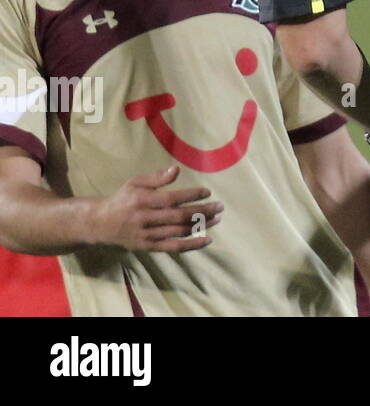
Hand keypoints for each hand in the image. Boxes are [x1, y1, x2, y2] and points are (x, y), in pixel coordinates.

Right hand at [90, 166, 222, 252]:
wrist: (99, 223)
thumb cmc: (122, 199)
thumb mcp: (135, 182)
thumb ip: (156, 178)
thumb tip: (176, 170)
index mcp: (142, 200)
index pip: (171, 198)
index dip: (191, 195)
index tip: (207, 192)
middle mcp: (144, 219)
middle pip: (178, 216)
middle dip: (202, 211)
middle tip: (220, 207)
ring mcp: (146, 235)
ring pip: (178, 232)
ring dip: (200, 226)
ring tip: (218, 218)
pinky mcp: (147, 247)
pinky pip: (172, 248)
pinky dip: (191, 245)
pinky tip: (207, 240)